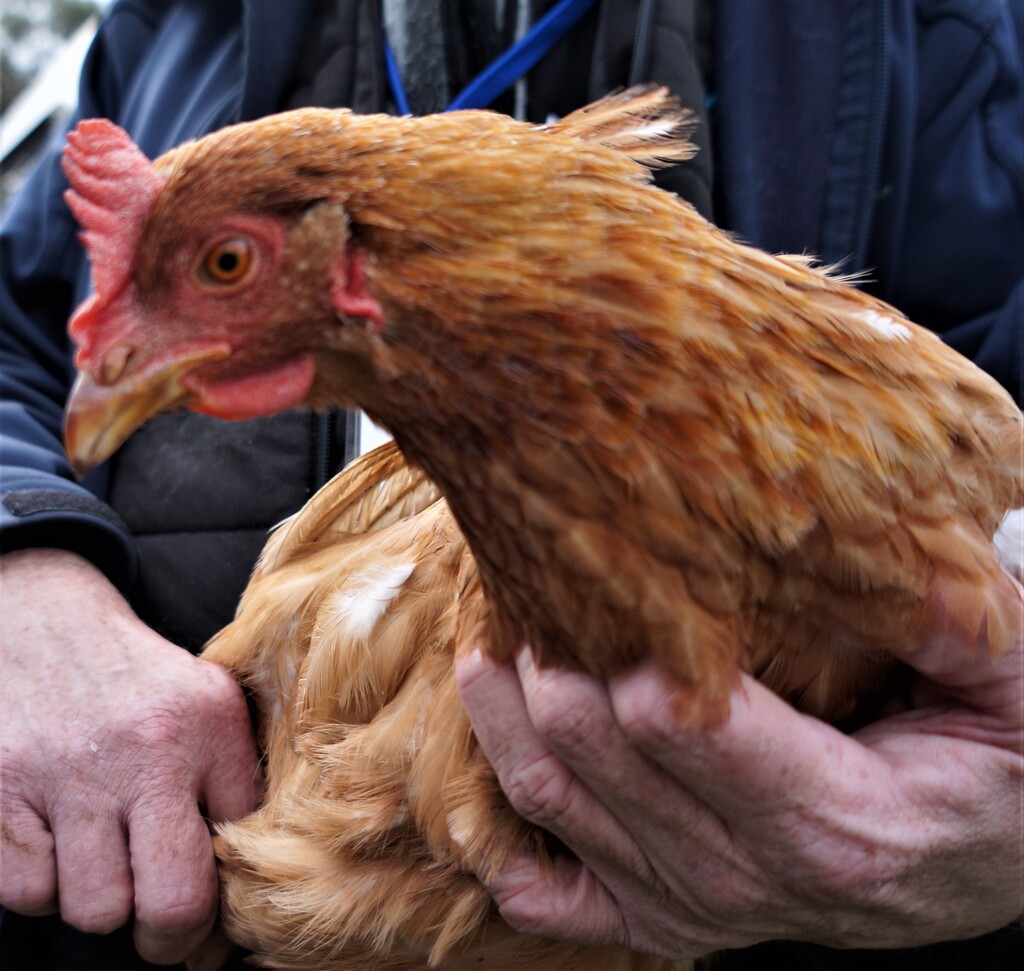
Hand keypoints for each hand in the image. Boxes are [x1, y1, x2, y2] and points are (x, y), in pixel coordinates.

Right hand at [0, 549, 260, 965]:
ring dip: (101, 902)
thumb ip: (230, 780)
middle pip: (174, 903)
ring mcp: (71, 769)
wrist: (44, 619)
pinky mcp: (3, 784)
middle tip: (162, 932)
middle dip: (171, 938)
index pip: (241, 850)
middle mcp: (148, 748)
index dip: (228, 907)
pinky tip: (54, 841)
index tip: (214, 928)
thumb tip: (236, 898)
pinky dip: (40, 884)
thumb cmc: (135, 680)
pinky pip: (28, 892)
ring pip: (98, 908)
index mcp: (211, 725)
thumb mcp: (206, 704)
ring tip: (103, 859)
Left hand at [454, 594, 1022, 958]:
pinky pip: (544, 894)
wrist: (974, 871)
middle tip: (533, 576)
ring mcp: (690, 905)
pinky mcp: (656, 917)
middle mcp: (744, 876)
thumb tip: (914, 554)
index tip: (610, 569)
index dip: (635, 648)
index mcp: (834, 820)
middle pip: (598, 754)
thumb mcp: (1015, 697)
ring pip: (551, 803)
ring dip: (503, 715)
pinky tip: (494, 750)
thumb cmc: (991, 777)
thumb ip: (966, 628)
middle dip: (552, 661)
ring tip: (489, 634)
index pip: (690, 726)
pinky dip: (499, 828)